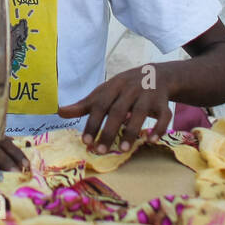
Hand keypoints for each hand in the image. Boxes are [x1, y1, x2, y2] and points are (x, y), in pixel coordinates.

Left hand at [57, 66, 171, 154]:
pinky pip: (164, 116)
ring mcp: (148, 95)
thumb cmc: (123, 88)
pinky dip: (159, 127)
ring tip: (123, 149)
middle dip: (109, 131)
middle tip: (100, 150)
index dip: (92, 123)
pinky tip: (151, 140)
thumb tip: (59, 112)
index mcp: (113, 86)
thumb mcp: (104, 92)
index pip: (100, 105)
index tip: (85, 141)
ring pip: (140, 113)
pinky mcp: (164, 103)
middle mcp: (130, 89)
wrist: (156, 74)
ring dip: (131, 131)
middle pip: (118, 110)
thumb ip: (84, 104)